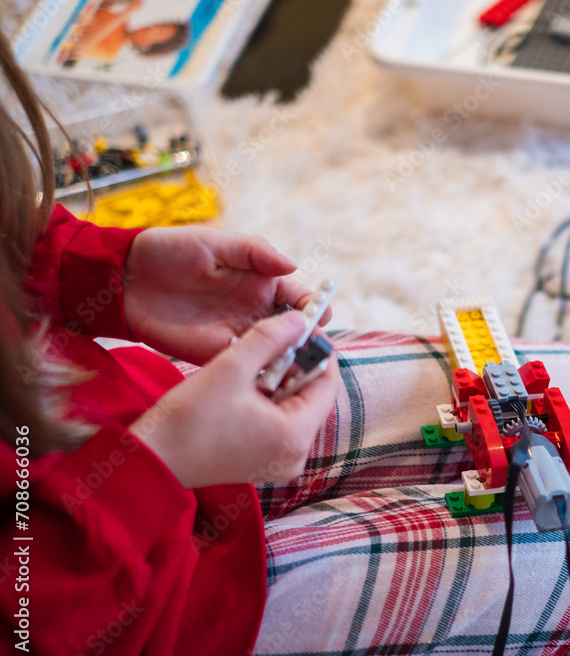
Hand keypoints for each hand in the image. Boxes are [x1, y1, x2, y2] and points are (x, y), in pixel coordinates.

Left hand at [123, 226, 330, 364]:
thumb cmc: (171, 251)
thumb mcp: (214, 242)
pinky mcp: (215, 353)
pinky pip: (244, 364)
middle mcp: (253, 309)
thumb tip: (293, 265)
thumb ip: (255, 252)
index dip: (312, 306)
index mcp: (260, 281)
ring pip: (273, 350)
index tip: (320, 315)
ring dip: (287, 358)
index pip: (296, 296)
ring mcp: (235, 333)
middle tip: (314, 348)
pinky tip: (268, 375)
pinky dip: (258, 371)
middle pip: (291, 328)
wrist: (125, 278)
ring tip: (298, 367)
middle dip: (307, 338)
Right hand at [129, 311, 340, 487]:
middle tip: (276, 337)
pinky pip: (280, 421)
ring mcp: (282, 461)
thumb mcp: (230, 368)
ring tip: (254, 360)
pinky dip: (270, 398)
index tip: (305, 325)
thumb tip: (300, 319)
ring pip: (295, 406)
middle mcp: (297, 454)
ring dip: (281, 379)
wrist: (152, 463)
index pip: (327, 383)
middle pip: (313, 395)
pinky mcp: (265, 462)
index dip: (318, 350)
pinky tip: (247, 384)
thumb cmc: (187, 420)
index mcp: (295, 435)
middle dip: (297, 364)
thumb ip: (269, 339)